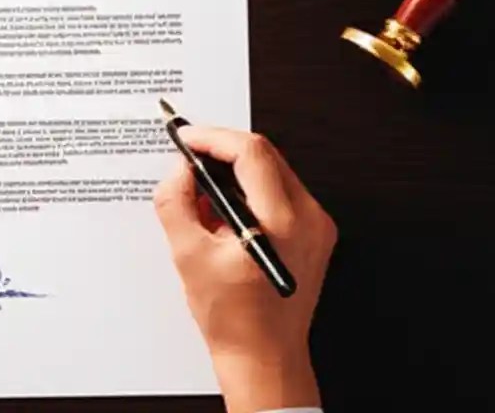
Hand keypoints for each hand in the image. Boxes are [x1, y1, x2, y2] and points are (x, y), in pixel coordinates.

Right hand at [154, 127, 336, 412]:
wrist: (264, 357)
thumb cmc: (234, 320)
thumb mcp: (189, 257)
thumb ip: (177, 204)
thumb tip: (178, 170)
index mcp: (283, 222)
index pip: (251, 152)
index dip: (213, 138)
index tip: (186, 139)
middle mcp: (309, 219)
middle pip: (264, 156)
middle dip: (222, 150)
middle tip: (189, 158)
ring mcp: (317, 226)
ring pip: (272, 172)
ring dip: (234, 171)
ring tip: (201, 194)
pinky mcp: (314, 234)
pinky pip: (279, 193)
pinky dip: (248, 191)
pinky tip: (222, 213)